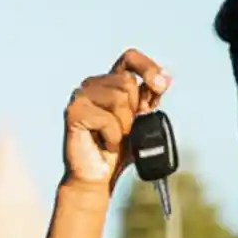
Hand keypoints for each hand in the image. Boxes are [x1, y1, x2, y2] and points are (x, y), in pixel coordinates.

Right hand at [60, 48, 171, 194]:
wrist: (97, 178)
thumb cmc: (118, 151)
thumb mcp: (142, 122)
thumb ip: (150, 100)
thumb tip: (164, 80)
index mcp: (110, 83)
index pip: (129, 59)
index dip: (147, 67)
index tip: (162, 86)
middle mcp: (93, 84)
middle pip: (128, 83)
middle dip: (134, 111)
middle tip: (125, 131)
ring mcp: (81, 96)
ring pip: (119, 99)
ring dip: (124, 126)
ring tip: (113, 139)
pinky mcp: (74, 113)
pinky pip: (107, 119)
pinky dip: (113, 137)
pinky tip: (105, 144)